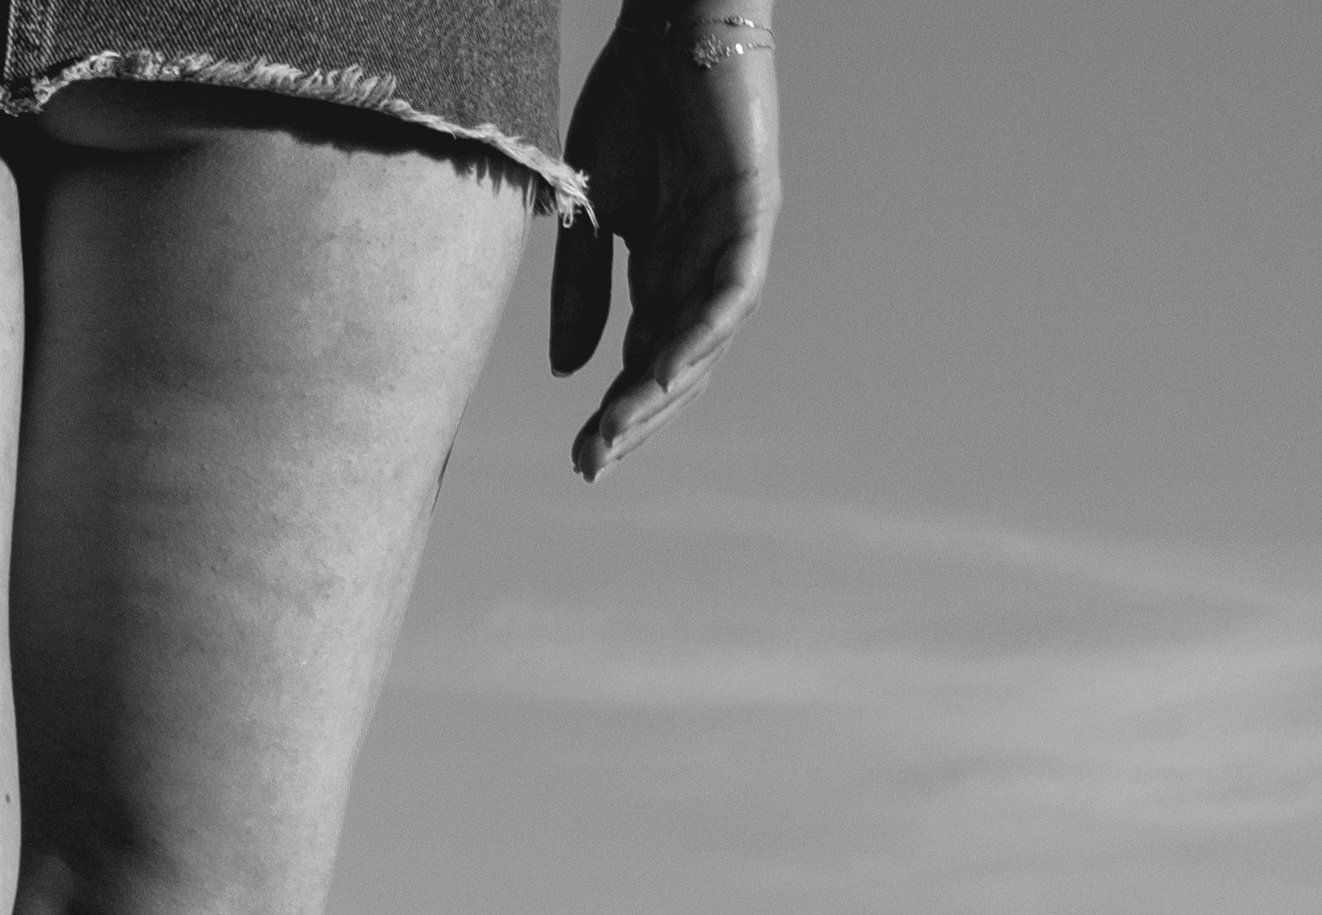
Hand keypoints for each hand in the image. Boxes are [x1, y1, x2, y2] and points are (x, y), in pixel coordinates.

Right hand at [551, 0, 784, 477]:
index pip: (642, 358)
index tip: (579, 457)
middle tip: (593, 464)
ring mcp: (731, 243)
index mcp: (663, 268)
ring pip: (706, 340)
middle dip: (635, 418)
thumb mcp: (590, 207)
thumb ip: (581, 287)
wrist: (674, 22)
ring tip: (620, 430)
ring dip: (663, 390)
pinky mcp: (754, 210)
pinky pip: (734, 289)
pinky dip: (703, 333)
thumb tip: (567, 372)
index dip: (614, 410)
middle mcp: (702, 266)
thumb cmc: (634, 101)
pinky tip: (668, 371)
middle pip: (675, 365)